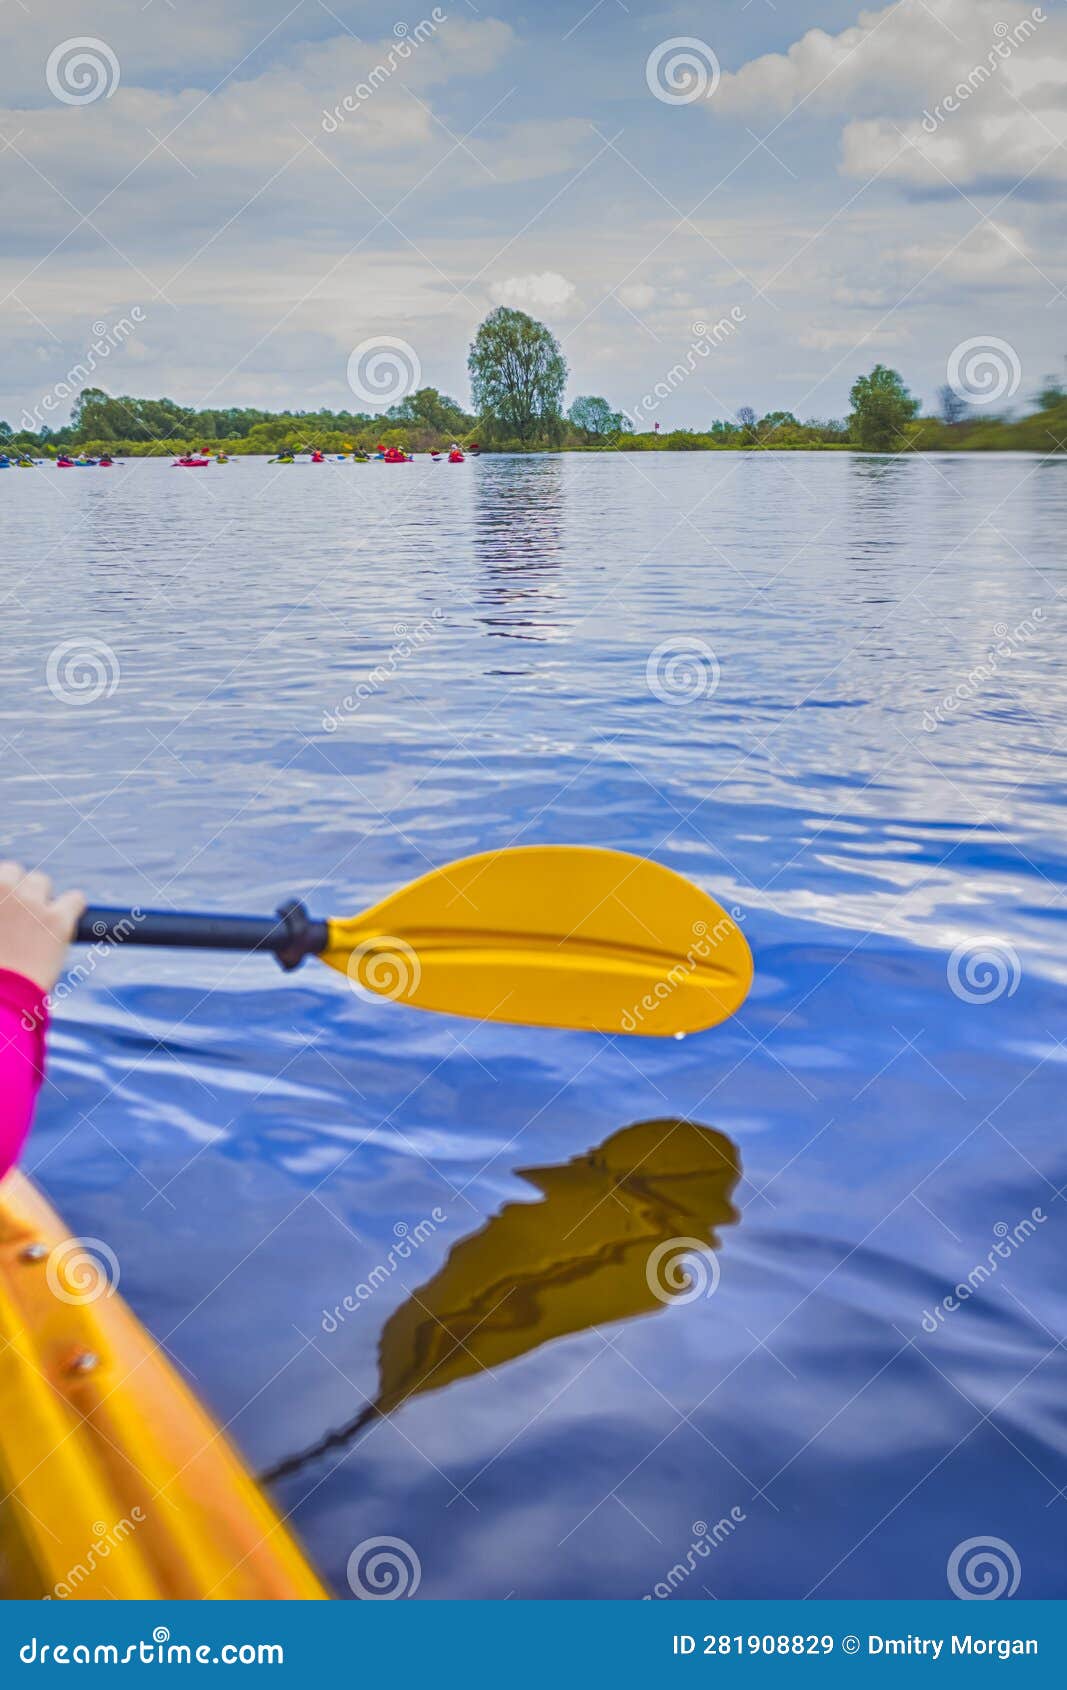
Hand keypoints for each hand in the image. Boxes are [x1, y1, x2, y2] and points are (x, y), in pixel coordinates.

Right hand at [0, 863, 85, 992]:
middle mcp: (4, 890)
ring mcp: (32, 904)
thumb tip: (8, 920)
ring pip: (41, 882)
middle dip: (19, 890)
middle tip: (19, 915)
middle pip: (16, 873)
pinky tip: (68, 917)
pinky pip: (74, 899)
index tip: (6, 905)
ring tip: (39, 920)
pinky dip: (73, 906)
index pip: (0, 874)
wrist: (0, 998)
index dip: (4, 890)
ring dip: (41, 896)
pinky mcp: (58, 920)